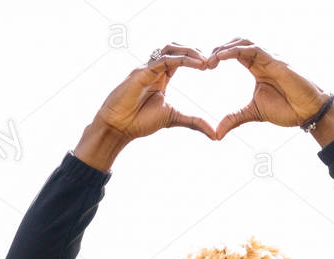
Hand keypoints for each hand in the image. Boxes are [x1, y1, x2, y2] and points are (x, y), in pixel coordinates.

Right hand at [77, 43, 212, 168]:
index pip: (180, 59)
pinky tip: (196, 65)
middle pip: (175, 48)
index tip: (212, 65)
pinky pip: (163, 60)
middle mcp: (154, 69)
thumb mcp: (174, 118)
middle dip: (194, 50)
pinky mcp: (141, 72)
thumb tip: (215, 135)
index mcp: (161, 77)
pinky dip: (181, 59)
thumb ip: (194, 122)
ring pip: (169, 49)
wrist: (118, 128)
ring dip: (189, 51)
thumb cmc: (140, 122)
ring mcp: (146, 68)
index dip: (196, 58)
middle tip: (211, 60)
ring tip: (204, 60)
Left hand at [209, 39, 327, 138]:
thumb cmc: (286, 109)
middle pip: (236, 43)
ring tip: (211, 59)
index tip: (205, 67)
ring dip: (224, 47)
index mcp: (257, 68)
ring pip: (243, 42)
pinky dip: (235, 51)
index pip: (235, 54)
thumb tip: (216, 134)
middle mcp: (262, 60)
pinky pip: (252, 49)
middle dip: (218, 49)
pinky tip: (222, 57)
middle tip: (204, 63)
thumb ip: (234, 119)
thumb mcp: (253, 114)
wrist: (307, 112)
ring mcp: (269, 58)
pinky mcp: (275, 61)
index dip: (218, 56)